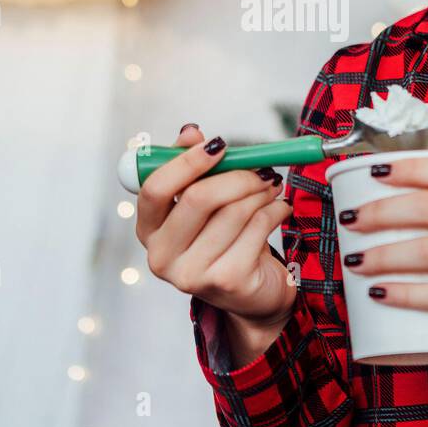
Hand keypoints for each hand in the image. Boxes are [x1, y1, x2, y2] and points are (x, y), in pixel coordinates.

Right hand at [136, 124, 296, 325]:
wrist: (251, 294)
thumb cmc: (222, 240)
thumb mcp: (202, 203)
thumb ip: (191, 167)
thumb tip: (190, 132)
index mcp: (148, 230)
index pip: (155, 189)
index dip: (187, 162)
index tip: (218, 145)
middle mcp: (161, 257)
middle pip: (198, 198)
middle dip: (237, 176)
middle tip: (260, 168)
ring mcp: (192, 274)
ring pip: (234, 211)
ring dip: (261, 191)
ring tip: (271, 187)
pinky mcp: (227, 282)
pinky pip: (257, 228)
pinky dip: (275, 210)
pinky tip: (279, 209)